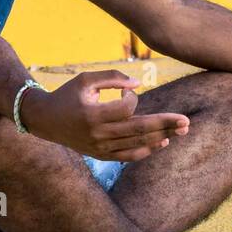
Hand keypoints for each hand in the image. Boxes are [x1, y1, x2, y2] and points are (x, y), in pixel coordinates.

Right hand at [21, 70, 189, 161]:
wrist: (45, 120)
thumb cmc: (67, 95)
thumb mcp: (86, 79)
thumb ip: (112, 76)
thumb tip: (138, 84)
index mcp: (92, 114)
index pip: (125, 108)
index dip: (132, 97)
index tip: (126, 91)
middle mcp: (97, 134)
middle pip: (138, 129)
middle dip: (165, 124)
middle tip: (186, 121)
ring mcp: (99, 148)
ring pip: (136, 143)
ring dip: (160, 136)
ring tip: (180, 130)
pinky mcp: (100, 155)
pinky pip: (128, 156)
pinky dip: (145, 150)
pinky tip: (162, 142)